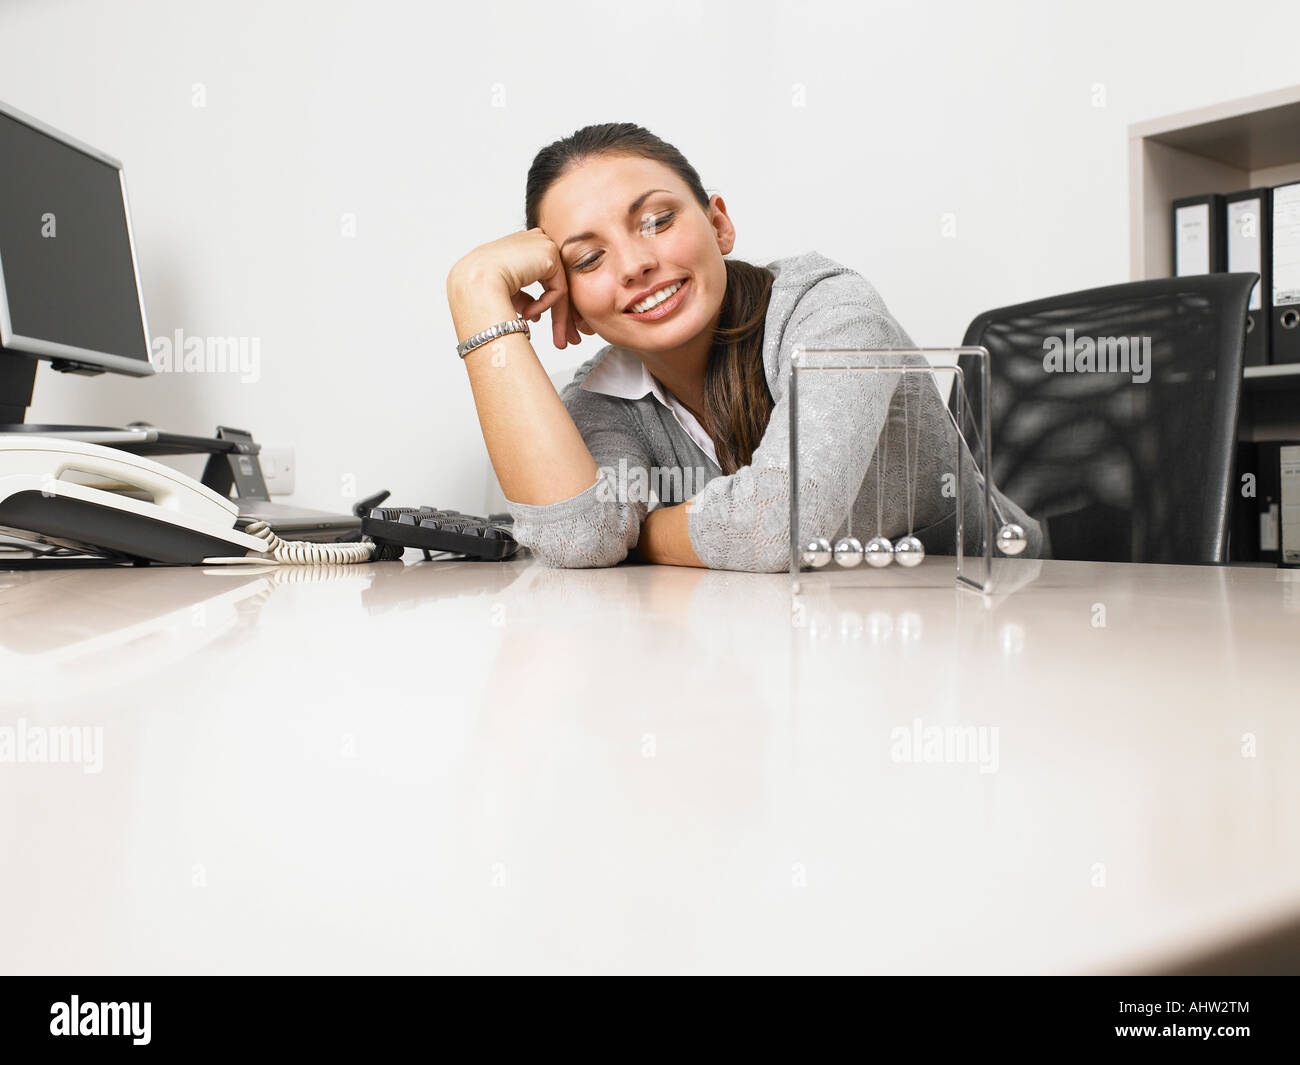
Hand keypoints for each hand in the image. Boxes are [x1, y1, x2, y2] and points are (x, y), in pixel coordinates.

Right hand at [449, 228, 595, 349]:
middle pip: (555, 280)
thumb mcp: (505, 292)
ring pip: (559, 286)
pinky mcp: (550, 254)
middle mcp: (533, 240)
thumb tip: (534, 313)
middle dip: (561, 314)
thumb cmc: (479, 287)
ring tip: (559, 341)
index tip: (552, 328)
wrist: (474, 283)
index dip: (545, 302)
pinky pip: (558, 288)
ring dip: (559, 317)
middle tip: (567, 340)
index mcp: (520, 245)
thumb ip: (522, 298)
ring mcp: (543, 244)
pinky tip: (529, 314)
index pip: (541, 274)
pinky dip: (547, 305)